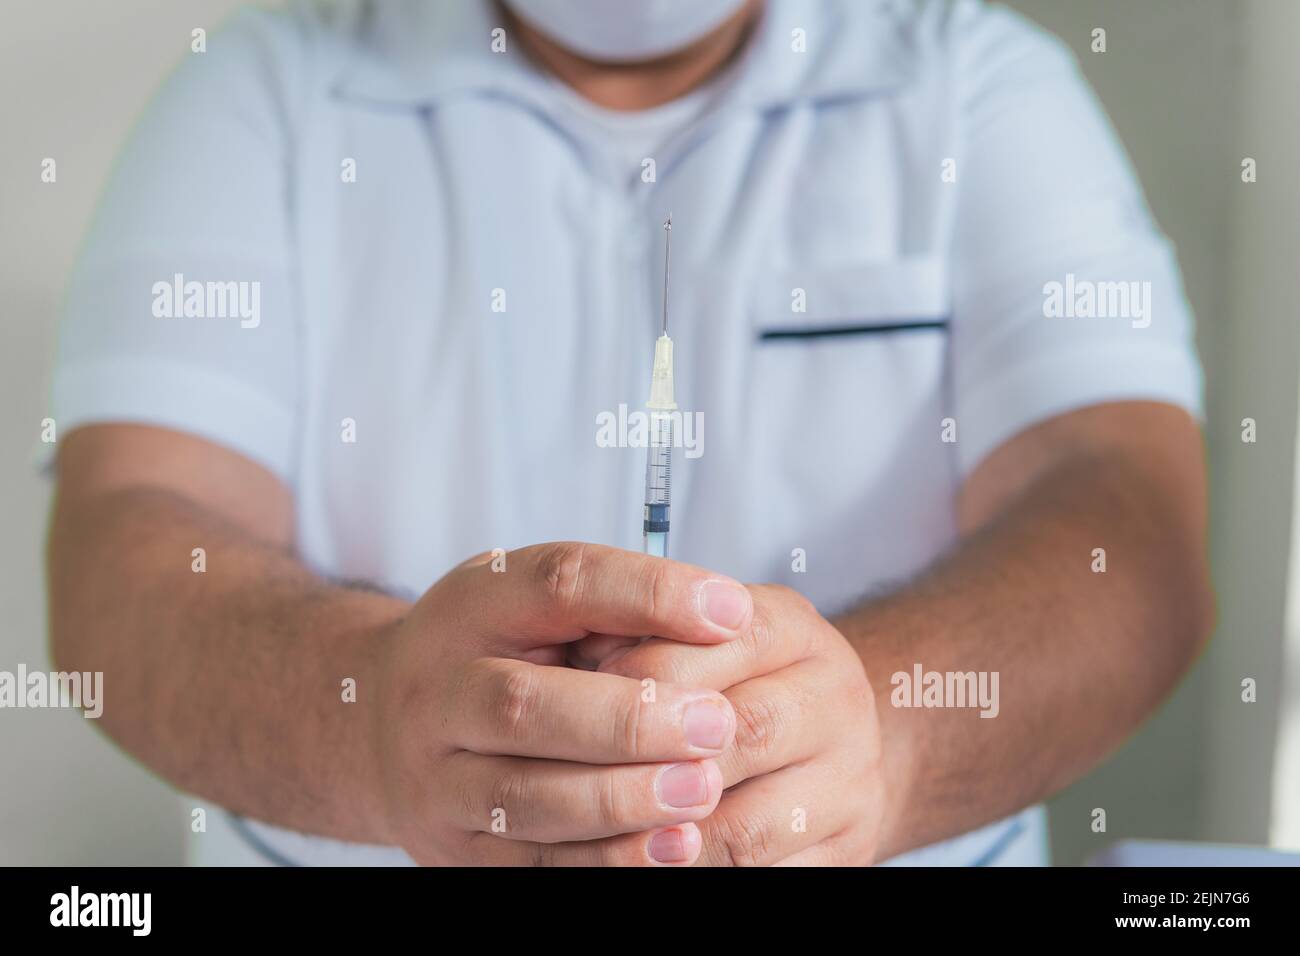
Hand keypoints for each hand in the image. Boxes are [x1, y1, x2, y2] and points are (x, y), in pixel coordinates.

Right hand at [369, 542, 752, 864]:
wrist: (379, 721)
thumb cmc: (494, 650)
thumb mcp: (537, 604)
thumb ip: (615, 607)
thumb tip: (725, 619)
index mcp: (473, 607)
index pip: (559, 584)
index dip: (648, 594)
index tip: (731, 613)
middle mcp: (437, 693)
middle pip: (524, 705)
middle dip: (630, 719)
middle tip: (719, 723)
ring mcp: (436, 779)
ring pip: (522, 798)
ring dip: (622, 799)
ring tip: (702, 789)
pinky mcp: (453, 848)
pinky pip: (531, 862)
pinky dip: (606, 860)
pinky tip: (672, 848)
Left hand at [590, 584, 886, 865]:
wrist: (824, 742)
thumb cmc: (735, 681)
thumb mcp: (702, 637)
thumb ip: (648, 636)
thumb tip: (582, 649)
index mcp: (794, 630)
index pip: (725, 639)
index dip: (648, 668)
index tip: (584, 685)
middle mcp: (836, 698)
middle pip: (744, 731)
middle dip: (653, 757)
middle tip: (582, 771)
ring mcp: (850, 781)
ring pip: (746, 825)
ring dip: (666, 836)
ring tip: (603, 831)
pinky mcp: (848, 850)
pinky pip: (762, 878)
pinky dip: (694, 871)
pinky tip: (647, 861)